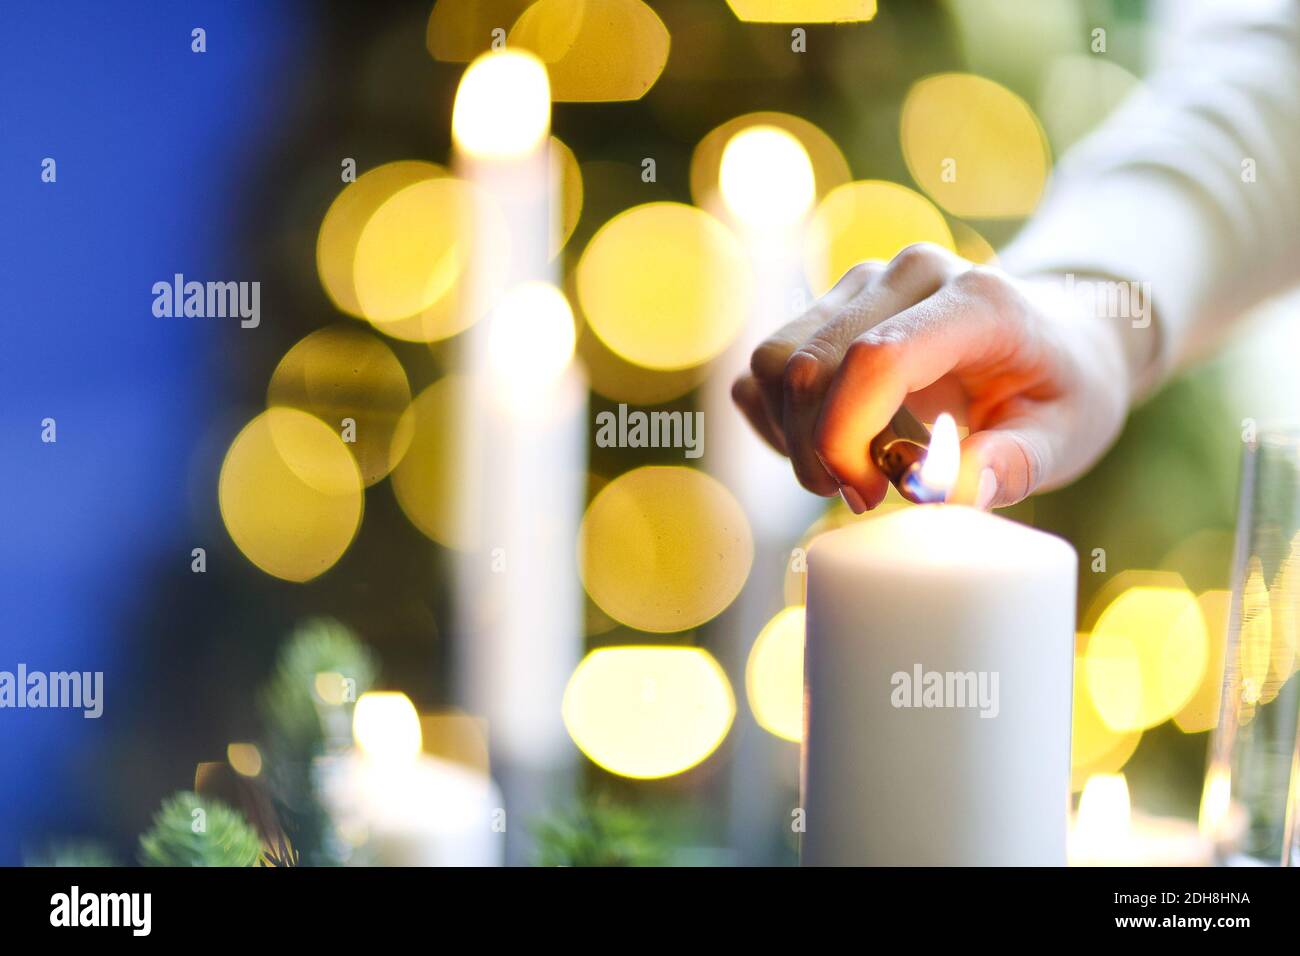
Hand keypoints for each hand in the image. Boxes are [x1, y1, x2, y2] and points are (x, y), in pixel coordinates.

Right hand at [731, 243, 1140, 511]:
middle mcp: (908, 275)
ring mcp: (860, 283)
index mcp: (978, 300)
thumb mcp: (1068, 436)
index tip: (866, 494)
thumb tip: (949, 490)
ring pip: (773, 364)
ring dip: (796, 436)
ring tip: (858, 468)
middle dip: (817, 451)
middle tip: (867, 496)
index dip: (846, 436)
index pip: (876, 358)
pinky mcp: (828, 305)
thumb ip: (1014, 463)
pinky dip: (781, 422)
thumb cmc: (1063, 390)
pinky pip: (765, 371)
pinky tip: (838, 443)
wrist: (1060, 335)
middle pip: (808, 365)